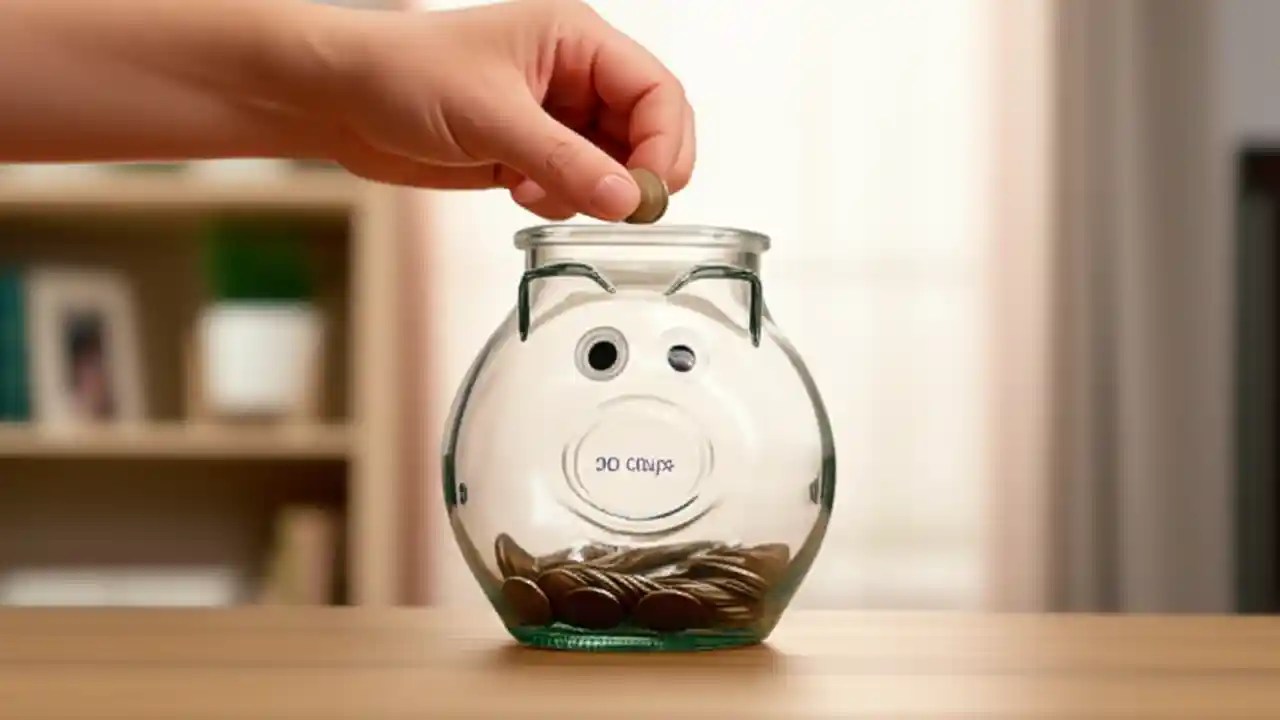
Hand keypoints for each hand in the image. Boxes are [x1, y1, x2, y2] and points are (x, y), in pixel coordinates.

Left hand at [309, 0, 694, 220]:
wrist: (341, 100)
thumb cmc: (405, 75)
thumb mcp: (492, 118)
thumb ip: (565, 162)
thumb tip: (627, 200)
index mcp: (575, 38)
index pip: (656, 89)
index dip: (664, 142)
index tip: (649, 191)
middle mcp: (574, 74)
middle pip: (647, 129)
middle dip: (636, 173)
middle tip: (621, 209)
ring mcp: (555, 114)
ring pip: (614, 164)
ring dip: (591, 190)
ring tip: (539, 189)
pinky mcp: (533, 149)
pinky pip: (578, 184)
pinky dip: (562, 199)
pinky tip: (518, 190)